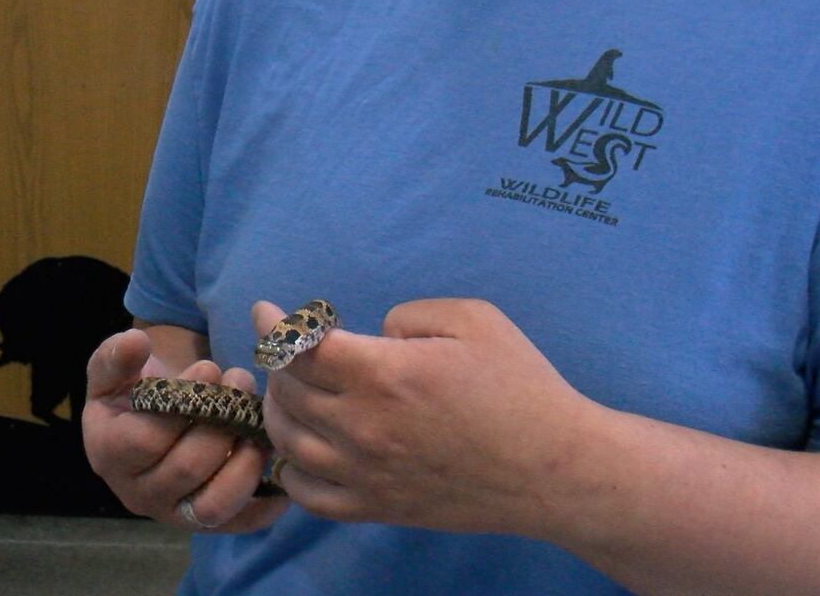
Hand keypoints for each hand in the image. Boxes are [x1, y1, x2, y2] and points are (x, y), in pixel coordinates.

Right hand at [83, 329, 287, 530]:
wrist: (148, 424)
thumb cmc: (132, 394)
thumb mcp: (113, 372)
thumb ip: (116, 357)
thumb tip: (136, 343)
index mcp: (108, 455)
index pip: (144, 440)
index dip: (182, 404)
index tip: (209, 368)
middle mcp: (137, 494)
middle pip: (186, 469)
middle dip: (221, 422)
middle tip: (241, 384)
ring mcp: (173, 514)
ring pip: (214, 503)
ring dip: (245, 461)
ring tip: (257, 423)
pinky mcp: (207, 524)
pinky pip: (240, 523)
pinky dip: (265, 504)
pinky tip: (278, 469)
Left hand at [258, 298, 606, 535]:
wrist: (554, 469)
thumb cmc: (521, 387)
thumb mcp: (472, 319)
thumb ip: (409, 314)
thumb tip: (374, 335)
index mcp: (384, 375)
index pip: (298, 348)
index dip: (272, 325)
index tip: (264, 311)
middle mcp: (363, 427)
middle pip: (287, 391)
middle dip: (278, 362)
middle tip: (290, 350)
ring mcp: (366, 473)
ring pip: (287, 440)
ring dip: (279, 410)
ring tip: (291, 392)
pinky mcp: (376, 507)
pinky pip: (307, 493)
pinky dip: (290, 468)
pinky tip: (301, 447)